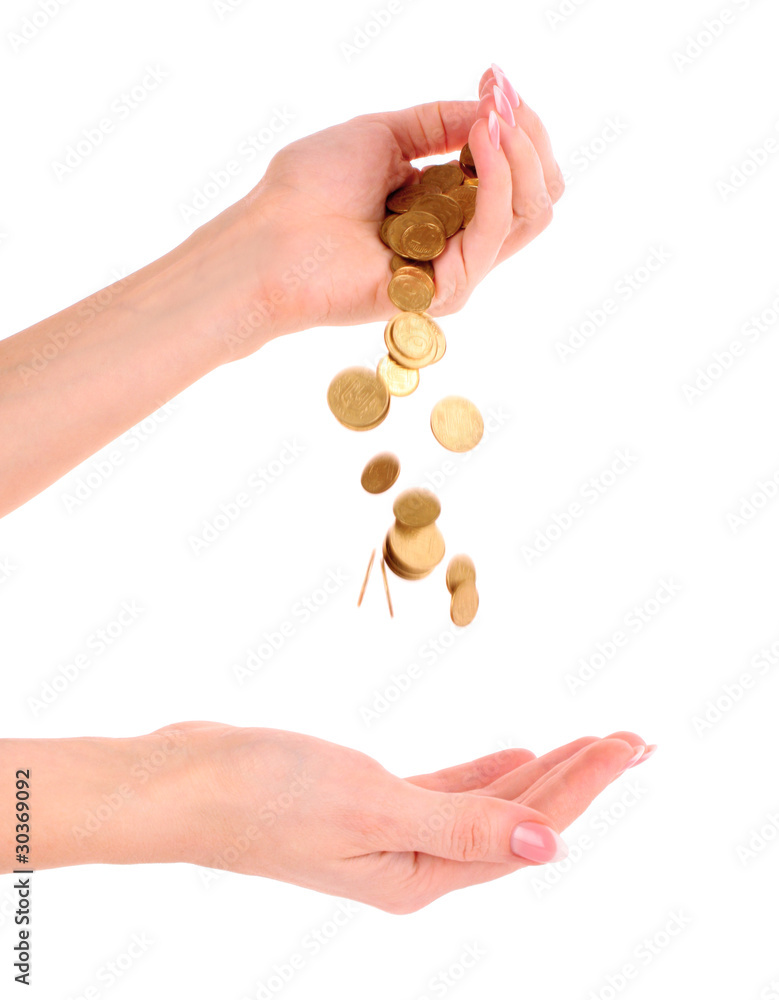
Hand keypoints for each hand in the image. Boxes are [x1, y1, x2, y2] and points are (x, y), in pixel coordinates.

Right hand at [162, 722, 651, 912]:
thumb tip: (550, 846)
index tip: (627, 746)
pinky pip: (448, 791)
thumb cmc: (265, 796)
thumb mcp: (372, 807)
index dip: (581, 788)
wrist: (183, 782)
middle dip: (576, 779)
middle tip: (631, 740)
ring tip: (591, 745)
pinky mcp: (369, 804)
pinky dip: (487, 772)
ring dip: (539, 773)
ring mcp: (391, 834)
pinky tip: (516, 755)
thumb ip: (461, 824)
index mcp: (419, 877)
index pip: (524, 832)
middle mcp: (413, 864)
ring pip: (487, 804)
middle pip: (515, 820)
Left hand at [189, 64, 563, 359]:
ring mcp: (454, 270)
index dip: (516, 127)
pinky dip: (496, 181)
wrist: (269, 238)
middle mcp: (456, 243)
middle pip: (534, 197)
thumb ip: (439, 124)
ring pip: (527, 215)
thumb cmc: (308, 188)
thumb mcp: (382, 134)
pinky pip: (491, 234)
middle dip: (531, 140)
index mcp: (443, 210)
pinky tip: (482, 141)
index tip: (497, 83)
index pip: (513, 175)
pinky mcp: (444, 289)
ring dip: (520, 155)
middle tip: (503, 103)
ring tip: (494, 120)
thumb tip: (492, 107)